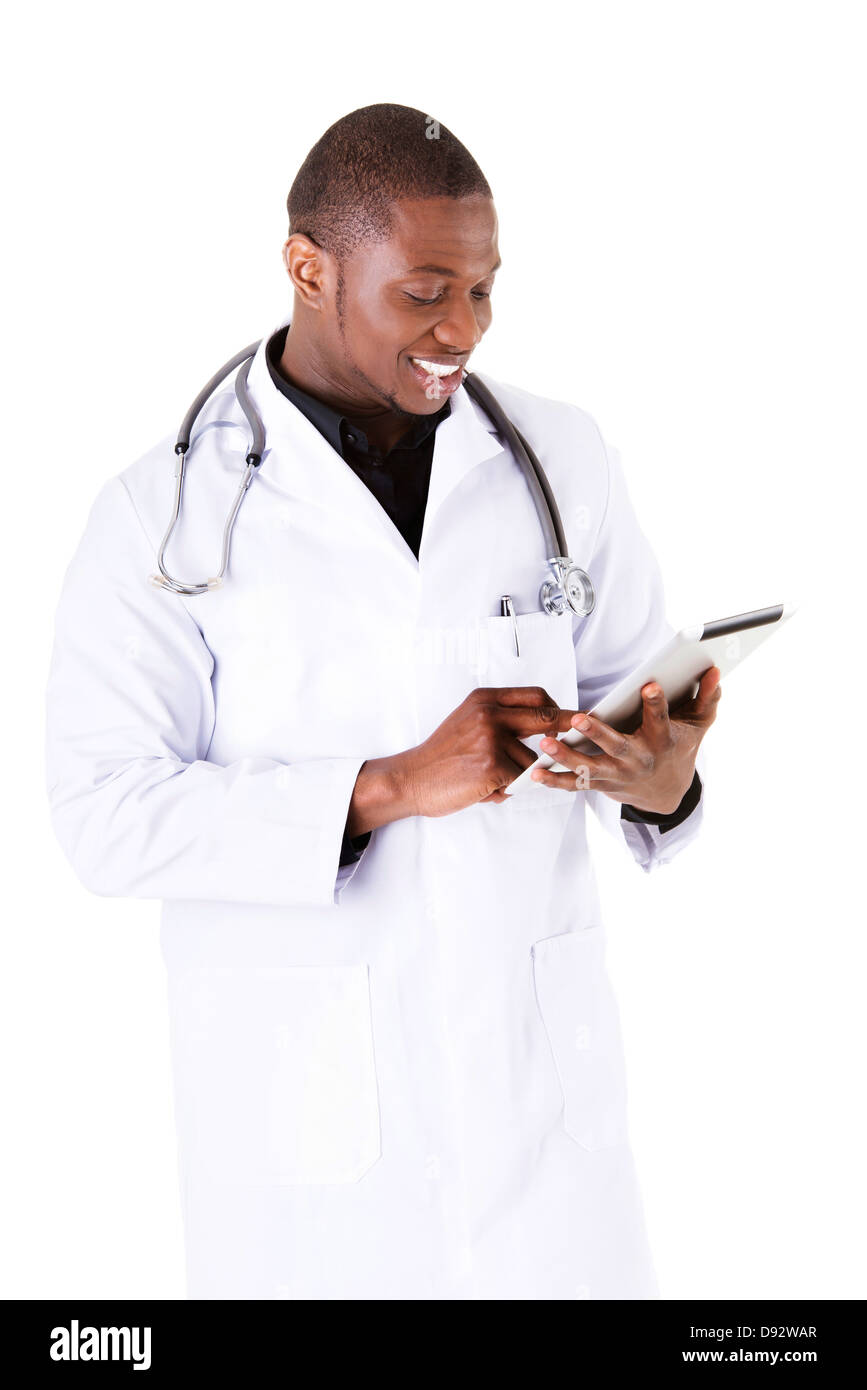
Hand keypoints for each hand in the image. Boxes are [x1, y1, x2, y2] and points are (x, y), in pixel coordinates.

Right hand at [399, 686, 578, 818]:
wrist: (411, 778)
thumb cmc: (442, 755)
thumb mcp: (468, 721)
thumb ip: (501, 718)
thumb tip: (543, 723)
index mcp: (484, 699)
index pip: (535, 695)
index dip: (557, 708)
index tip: (571, 718)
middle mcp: (489, 713)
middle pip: (545, 718)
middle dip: (567, 729)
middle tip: (582, 736)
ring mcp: (491, 738)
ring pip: (531, 759)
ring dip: (517, 775)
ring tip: (487, 780)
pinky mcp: (492, 765)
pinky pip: (519, 780)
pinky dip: (505, 790)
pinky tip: (482, 790)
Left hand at [530, 666, 721, 812]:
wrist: (667, 793)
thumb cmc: (679, 748)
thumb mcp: (699, 725)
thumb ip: (708, 697)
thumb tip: (716, 669)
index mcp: (662, 740)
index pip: (661, 720)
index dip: (656, 704)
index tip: (649, 686)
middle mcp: (638, 760)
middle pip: (617, 746)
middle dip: (599, 733)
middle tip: (581, 718)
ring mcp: (617, 775)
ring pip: (590, 768)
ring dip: (567, 758)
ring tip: (546, 745)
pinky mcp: (600, 785)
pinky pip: (574, 785)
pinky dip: (554, 780)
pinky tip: (535, 773)